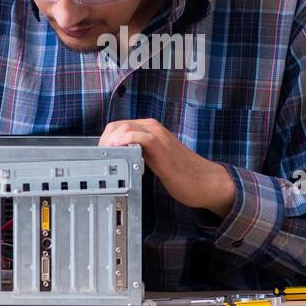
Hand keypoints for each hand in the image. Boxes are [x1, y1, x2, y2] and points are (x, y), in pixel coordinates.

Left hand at [99, 118, 235, 216]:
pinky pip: (139, 136)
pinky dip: (125, 142)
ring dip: (111, 142)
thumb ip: (139, 154)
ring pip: (126, 127)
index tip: (100, 156)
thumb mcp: (154, 159)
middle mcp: (153, 128)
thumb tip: (120, 158)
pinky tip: (119, 153)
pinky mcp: (162, 146)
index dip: (105, 140)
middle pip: (118, 125)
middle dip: (104, 141)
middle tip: (100, 159)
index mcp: (150, 130)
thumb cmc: (182, 172)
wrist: (205, 181)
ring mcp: (158, 135)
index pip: (119, 126)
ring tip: (107, 158)